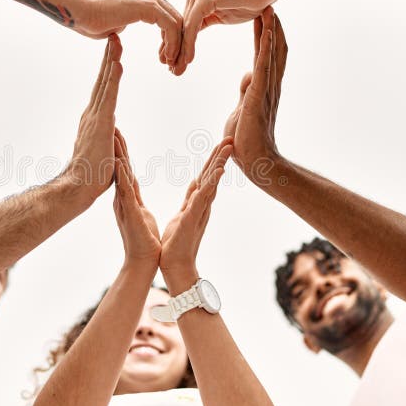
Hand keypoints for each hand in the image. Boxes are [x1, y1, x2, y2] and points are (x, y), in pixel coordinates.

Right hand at [64, 35, 123, 202]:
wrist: (78, 187)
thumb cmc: (91, 175)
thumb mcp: (103, 151)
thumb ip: (107, 137)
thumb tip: (112, 132)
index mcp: (93, 120)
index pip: (103, 91)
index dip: (108, 72)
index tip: (114, 55)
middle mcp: (91, 114)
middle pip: (102, 81)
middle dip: (109, 58)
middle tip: (115, 37)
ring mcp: (95, 117)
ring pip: (105, 84)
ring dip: (111, 61)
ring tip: (117, 42)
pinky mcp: (101, 123)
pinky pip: (109, 97)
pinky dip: (114, 79)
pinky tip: (118, 64)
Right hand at [73, 0, 182, 70]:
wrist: (79, 9)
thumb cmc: (90, 18)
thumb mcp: (114, 21)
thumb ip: (124, 22)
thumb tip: (124, 26)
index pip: (168, 18)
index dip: (170, 40)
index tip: (165, 58)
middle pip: (176, 19)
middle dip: (177, 44)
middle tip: (173, 65)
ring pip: (177, 23)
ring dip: (177, 46)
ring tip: (171, 65)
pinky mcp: (148, 5)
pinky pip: (170, 26)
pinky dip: (172, 43)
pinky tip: (167, 57)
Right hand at [113, 129, 160, 265]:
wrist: (144, 262)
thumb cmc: (145, 241)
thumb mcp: (141, 214)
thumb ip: (136, 201)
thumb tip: (133, 193)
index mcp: (128, 198)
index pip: (124, 169)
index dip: (120, 150)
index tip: (116, 132)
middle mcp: (122, 199)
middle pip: (118, 167)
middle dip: (115, 146)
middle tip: (110, 124)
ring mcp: (125, 205)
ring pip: (119, 174)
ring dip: (116, 154)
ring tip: (113, 135)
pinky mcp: (131, 213)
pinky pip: (126, 191)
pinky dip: (122, 175)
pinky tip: (120, 162)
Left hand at [159, 138, 232, 274]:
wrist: (175, 266)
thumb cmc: (176, 243)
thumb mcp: (184, 214)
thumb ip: (191, 200)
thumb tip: (196, 185)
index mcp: (197, 203)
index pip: (207, 176)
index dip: (214, 159)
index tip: (222, 142)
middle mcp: (202, 205)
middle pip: (213, 176)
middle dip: (221, 157)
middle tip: (230, 138)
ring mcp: (199, 211)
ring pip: (211, 184)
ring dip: (219, 165)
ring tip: (227, 148)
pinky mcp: (191, 219)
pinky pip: (202, 199)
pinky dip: (210, 185)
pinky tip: (217, 172)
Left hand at [175, 0, 273, 74]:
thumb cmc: (249, 2)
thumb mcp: (219, 16)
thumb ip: (203, 22)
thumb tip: (188, 36)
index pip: (183, 23)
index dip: (178, 44)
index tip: (173, 63)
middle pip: (180, 26)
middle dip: (176, 50)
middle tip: (172, 71)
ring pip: (184, 28)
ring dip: (181, 51)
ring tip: (177, 70)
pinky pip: (193, 25)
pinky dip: (189, 43)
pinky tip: (188, 59)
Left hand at [224, 7, 287, 188]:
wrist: (255, 162)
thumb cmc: (246, 140)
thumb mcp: (243, 109)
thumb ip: (246, 92)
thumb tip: (248, 76)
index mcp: (264, 87)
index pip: (267, 56)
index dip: (267, 35)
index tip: (265, 16)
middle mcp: (270, 85)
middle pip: (274, 50)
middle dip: (273, 27)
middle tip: (271, 3)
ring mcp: (266, 89)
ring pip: (271, 54)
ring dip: (271, 31)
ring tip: (270, 9)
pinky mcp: (259, 95)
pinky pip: (263, 66)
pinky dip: (265, 47)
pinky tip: (265, 32)